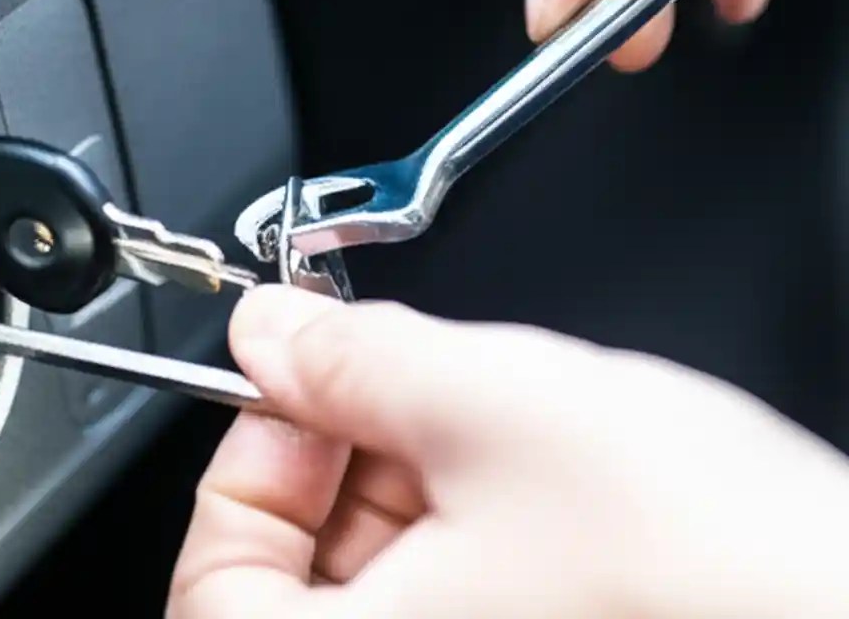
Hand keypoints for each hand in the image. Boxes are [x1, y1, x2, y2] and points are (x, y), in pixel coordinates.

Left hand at [167, 285, 848, 617]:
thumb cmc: (713, 573)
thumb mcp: (494, 407)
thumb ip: (351, 360)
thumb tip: (273, 336)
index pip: (214, 577)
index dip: (248, 459)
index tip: (297, 388)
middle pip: (296, 580)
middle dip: (339, 461)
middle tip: (397, 388)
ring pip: (386, 586)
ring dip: (414, 488)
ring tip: (495, 433)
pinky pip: (460, 602)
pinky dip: (470, 532)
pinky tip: (532, 483)